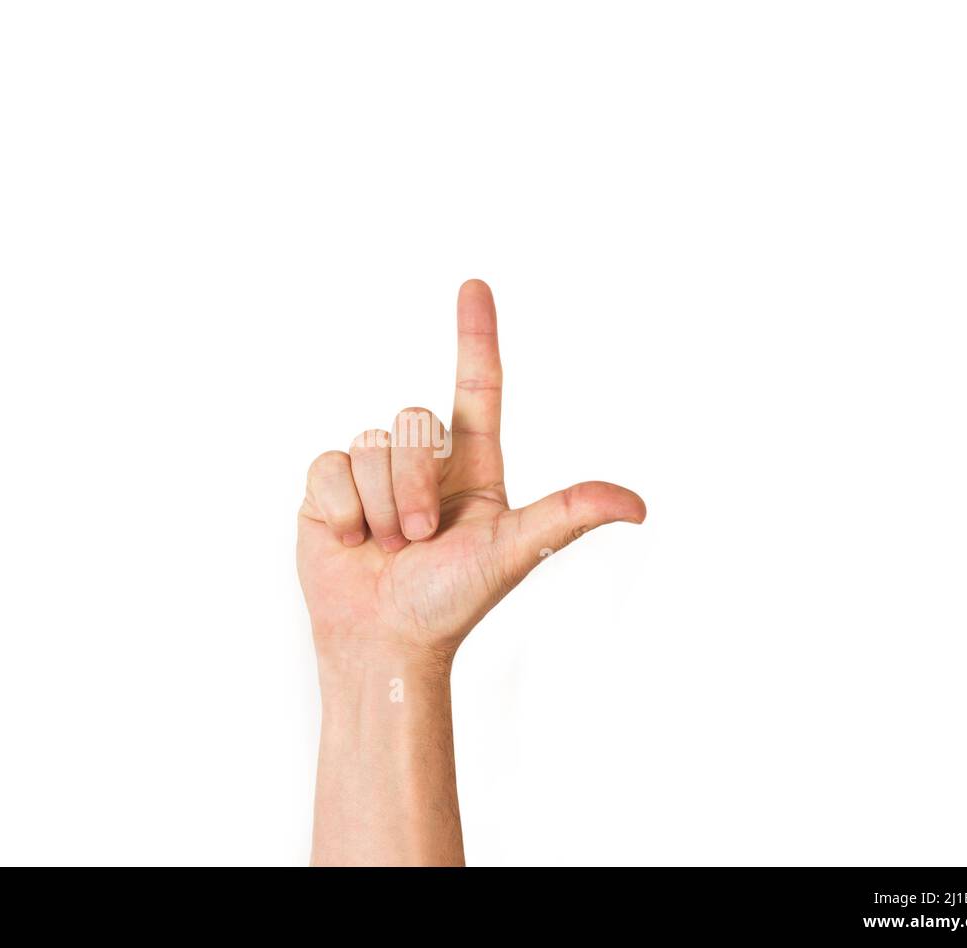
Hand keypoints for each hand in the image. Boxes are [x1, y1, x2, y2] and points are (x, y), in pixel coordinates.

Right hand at [297, 279, 644, 666]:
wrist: (383, 641)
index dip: (475, 335)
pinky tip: (349, 539)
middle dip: (416, 487)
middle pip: (414, 420)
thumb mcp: (513, 551)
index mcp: (472, 466)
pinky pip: (330, 464)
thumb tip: (638, 505)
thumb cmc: (450, 602)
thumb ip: (566, 515)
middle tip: (422, 540)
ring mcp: (373, 472)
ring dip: (380, 506)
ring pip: (371, 445)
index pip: (476, 385)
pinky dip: (341, 508)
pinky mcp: (329, 487)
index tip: (474, 287)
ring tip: (387, 547)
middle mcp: (423, 461)